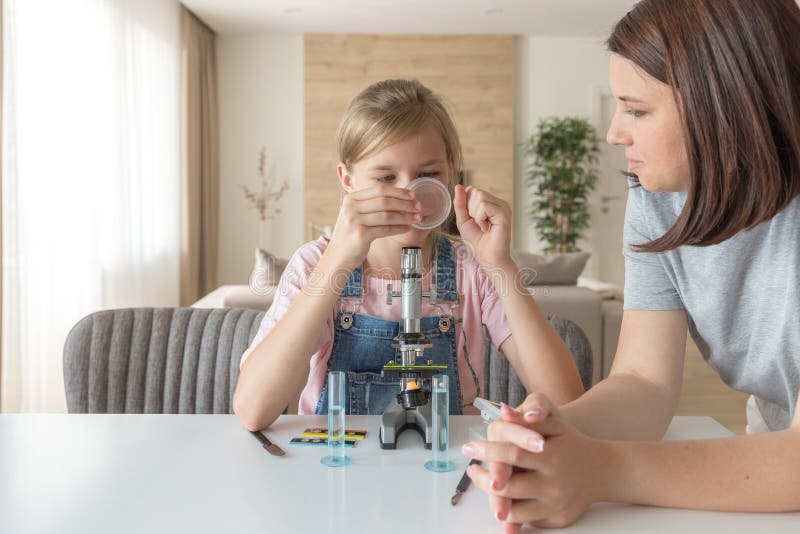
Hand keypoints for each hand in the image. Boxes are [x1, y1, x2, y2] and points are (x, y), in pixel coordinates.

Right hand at [325, 184, 421, 269]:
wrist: (337, 257)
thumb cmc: (351, 236)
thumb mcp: (356, 215)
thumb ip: (371, 205)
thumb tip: (400, 199)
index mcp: (351, 199)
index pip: (379, 189)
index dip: (398, 191)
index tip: (412, 195)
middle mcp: (351, 207)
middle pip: (384, 200)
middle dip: (405, 203)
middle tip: (418, 207)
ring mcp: (354, 221)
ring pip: (387, 215)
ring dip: (405, 216)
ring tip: (416, 218)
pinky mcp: (360, 235)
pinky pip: (385, 229)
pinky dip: (399, 228)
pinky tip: (407, 228)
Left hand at [453, 184, 512, 268]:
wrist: (486, 257)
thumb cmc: (477, 241)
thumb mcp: (463, 219)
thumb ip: (460, 203)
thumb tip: (458, 186)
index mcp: (491, 202)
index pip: (473, 190)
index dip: (467, 205)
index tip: (474, 220)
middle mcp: (498, 202)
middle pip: (476, 192)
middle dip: (470, 210)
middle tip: (479, 224)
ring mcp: (503, 207)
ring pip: (480, 197)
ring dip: (475, 215)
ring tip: (483, 226)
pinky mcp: (504, 213)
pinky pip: (485, 206)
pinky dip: (480, 218)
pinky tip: (486, 228)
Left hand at [463, 395, 614, 530]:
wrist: (603, 471)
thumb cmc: (573, 444)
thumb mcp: (555, 425)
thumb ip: (530, 419)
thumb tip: (503, 412)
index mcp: (551, 457)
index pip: (511, 454)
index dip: (487, 451)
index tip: (469, 448)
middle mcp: (553, 483)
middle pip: (508, 486)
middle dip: (483, 479)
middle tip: (470, 469)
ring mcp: (555, 505)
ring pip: (514, 511)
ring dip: (493, 499)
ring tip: (484, 483)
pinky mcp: (557, 519)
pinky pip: (527, 520)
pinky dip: (512, 511)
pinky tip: (502, 498)